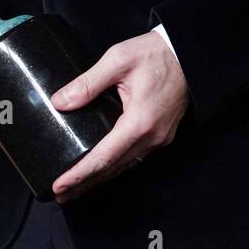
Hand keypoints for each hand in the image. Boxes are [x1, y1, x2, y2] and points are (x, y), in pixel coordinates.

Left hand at [49, 32, 189, 202]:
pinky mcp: (162, 134)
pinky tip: (103, 168)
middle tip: (60, 195)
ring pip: (124, 166)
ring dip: (99, 178)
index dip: (79, 174)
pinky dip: (115, 167)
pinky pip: (135, 157)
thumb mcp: (118, 59)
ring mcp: (159, 138)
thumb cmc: (156, 54)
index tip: (60, 185)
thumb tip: (60, 102)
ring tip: (76, 187)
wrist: (189, 54)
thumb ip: (88, 83)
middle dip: (85, 184)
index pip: (103, 157)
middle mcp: (151, 137)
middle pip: (113, 169)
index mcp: (139, 121)